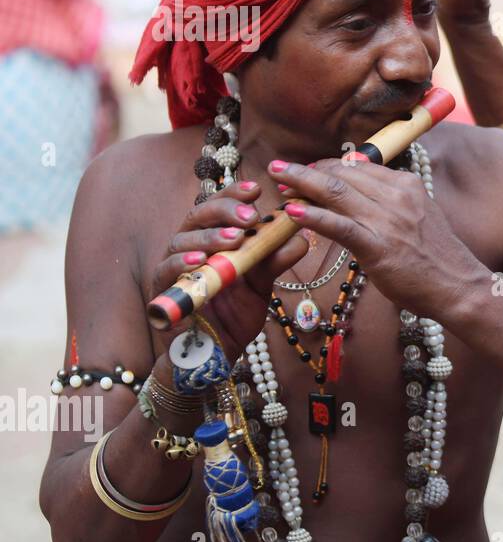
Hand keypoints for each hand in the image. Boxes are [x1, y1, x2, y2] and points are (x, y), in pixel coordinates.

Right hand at [150, 180, 308, 363]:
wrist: (217, 352)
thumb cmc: (235, 313)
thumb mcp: (261, 284)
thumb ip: (276, 260)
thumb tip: (301, 237)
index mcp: (212, 239)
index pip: (219, 206)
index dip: (234, 194)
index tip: (256, 189)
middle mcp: (189, 247)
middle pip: (198, 215)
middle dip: (224, 211)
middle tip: (251, 217)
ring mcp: (173, 268)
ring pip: (181, 240)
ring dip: (208, 237)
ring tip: (234, 238)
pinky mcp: (162, 291)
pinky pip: (166, 271)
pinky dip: (182, 263)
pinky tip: (200, 261)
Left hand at [268, 157, 485, 318]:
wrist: (458, 286)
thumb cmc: (435, 257)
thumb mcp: (416, 217)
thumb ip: (389, 202)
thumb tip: (358, 191)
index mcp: (407, 185)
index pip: (358, 166)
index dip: (326, 166)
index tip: (306, 169)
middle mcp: (397, 196)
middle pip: (343, 174)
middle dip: (308, 171)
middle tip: (280, 170)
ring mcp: (388, 220)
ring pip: (336, 193)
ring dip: (302, 184)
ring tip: (278, 180)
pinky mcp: (378, 247)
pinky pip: (339, 226)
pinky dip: (313, 216)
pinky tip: (292, 212)